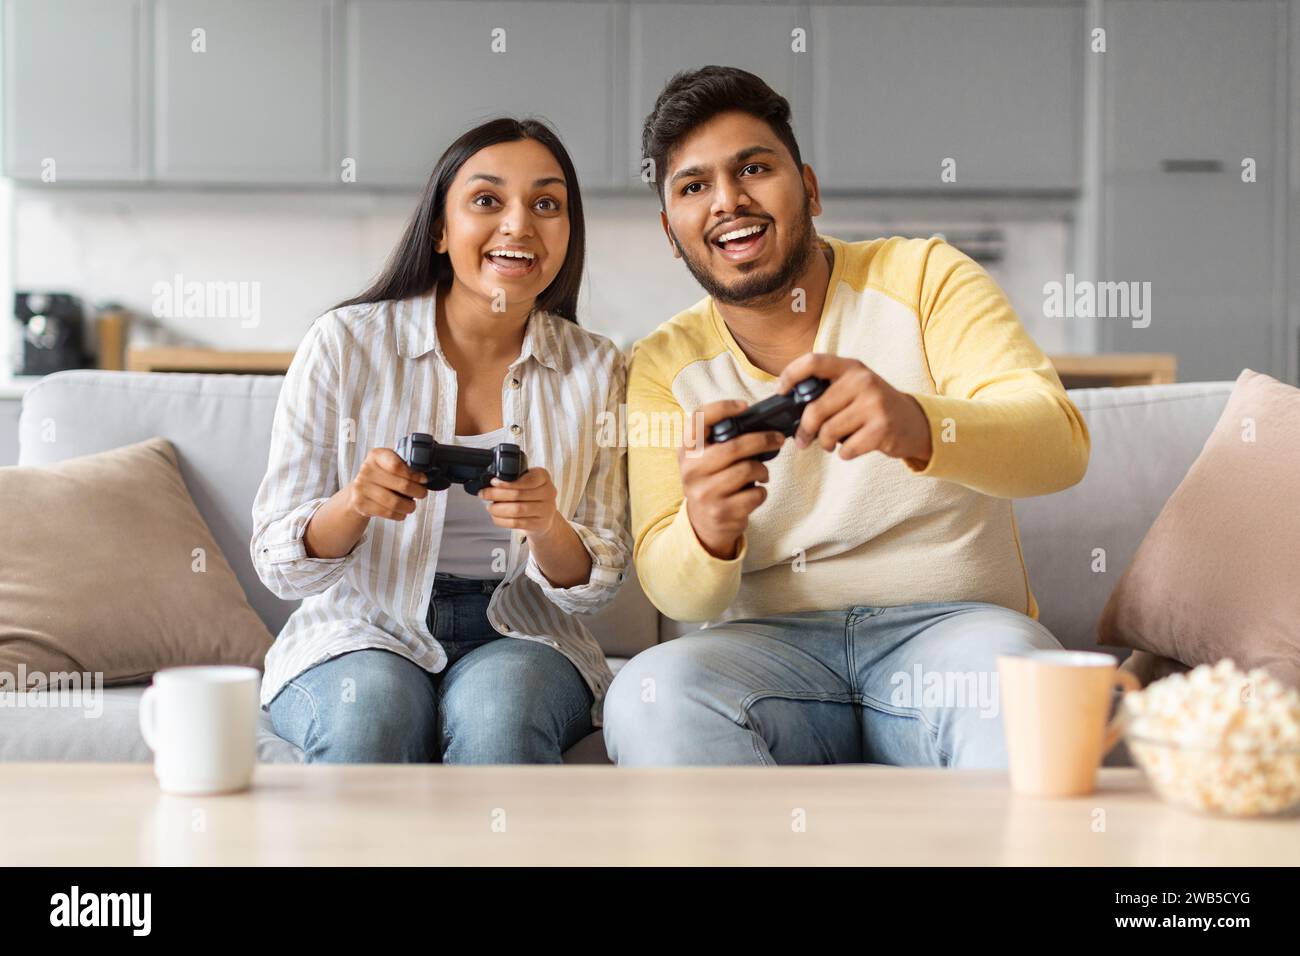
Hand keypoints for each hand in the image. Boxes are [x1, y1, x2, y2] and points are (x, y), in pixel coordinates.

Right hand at [347, 448, 428, 520]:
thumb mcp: (390, 463)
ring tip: (412, 506)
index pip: (397, 465)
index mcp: (377, 455)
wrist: (359, 491)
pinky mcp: (360, 503)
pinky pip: (386, 512)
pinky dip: (399, 515)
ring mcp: (361, 487)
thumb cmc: (381, 476)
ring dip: (409, 506)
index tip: (423, 479)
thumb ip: (406, 463)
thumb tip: (429, 472)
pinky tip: (402, 512)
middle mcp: (367, 469)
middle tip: (422, 493)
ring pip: (394, 502)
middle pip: (401, 485)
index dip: (414, 474)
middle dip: (418, 491)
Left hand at [478, 466, 560, 537]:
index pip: (527, 479)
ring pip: (517, 510)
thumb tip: (491, 482)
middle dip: (497, 494)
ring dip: (498, 509)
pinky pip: (517, 523)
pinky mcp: (539, 524)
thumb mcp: (527, 481)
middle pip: (519, 494)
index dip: (508, 482)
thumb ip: (514, 478)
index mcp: (543, 477)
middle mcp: (548, 492)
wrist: (544, 516)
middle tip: (484, 494)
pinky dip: (502, 520)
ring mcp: (546, 510)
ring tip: (490, 507)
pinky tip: (496, 517)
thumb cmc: (531, 495)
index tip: (493, 482)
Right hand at [678, 399, 782, 559]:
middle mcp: (691, 470)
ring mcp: (704, 493)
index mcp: (687, 450)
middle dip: (762, 440)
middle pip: (734, 446)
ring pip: (747, 470)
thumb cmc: (712, 481)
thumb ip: (721, 441)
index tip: (744, 406)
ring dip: (763, 470)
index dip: (722, 408)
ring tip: (762, 473)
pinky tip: (754, 492)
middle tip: (777, 439)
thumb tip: (761, 424)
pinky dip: (761, 492)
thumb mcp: (705, 459)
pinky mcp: (721, 512)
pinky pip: (755, 494)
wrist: (704, 524)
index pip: (698, 419)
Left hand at [776, 354, 931, 463]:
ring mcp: (874, 404)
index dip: (790, 375)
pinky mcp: (882, 428)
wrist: (913, 422)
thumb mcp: (854, 387)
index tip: (781, 391)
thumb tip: (789, 410)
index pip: (813, 361)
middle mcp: (862, 381)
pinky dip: (845, 453)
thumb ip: (827, 391)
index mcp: (850, 367)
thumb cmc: (873, 406)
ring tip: (832, 443)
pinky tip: (854, 446)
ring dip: (825, 444)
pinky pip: (846, 449)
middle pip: (814, 409)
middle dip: (804, 430)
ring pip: (828, 431)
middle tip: (802, 440)